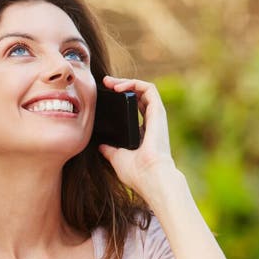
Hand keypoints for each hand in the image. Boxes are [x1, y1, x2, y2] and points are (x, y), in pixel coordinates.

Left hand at [97, 75, 177, 202]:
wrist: (150, 177)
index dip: (120, 100)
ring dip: (127, 82)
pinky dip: (134, 83)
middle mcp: (151, 123)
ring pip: (144, 89)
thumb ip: (110, 150)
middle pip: (137, 97)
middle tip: (105, 83)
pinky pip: (149, 88)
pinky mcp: (158, 112)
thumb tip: (100, 146)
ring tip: (110, 83)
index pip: (134, 110)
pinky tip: (119, 87)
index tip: (105, 97)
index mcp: (143, 134)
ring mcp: (156, 117)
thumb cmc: (137, 173)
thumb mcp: (117, 159)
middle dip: (121, 86)